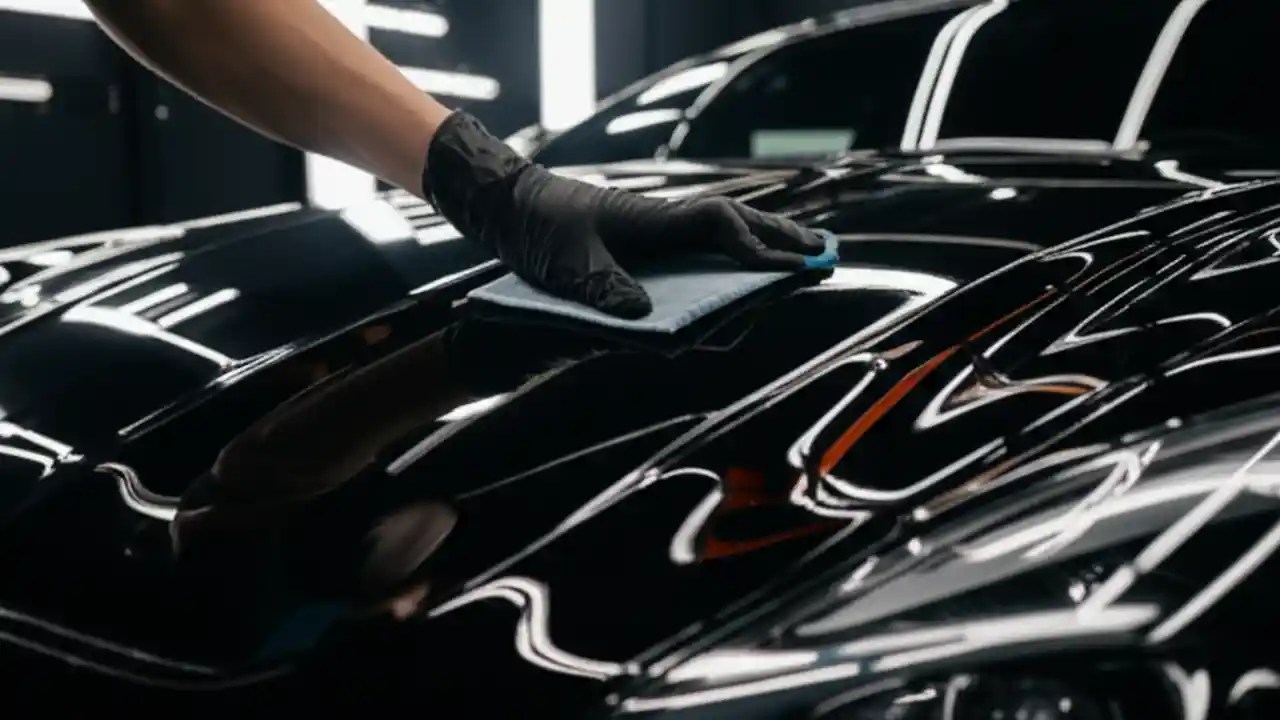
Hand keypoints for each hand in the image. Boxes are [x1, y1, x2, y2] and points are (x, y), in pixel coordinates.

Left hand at [423, 112, 826, 318]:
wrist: (513, 206)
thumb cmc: (541, 229)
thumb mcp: (567, 264)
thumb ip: (603, 288)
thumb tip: (643, 318)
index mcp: (652, 220)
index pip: (718, 224)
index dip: (753, 246)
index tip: (784, 268)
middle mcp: (665, 224)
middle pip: (737, 224)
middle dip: (781, 239)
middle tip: (824, 255)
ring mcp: (661, 232)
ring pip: (726, 235)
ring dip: (765, 245)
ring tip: (804, 260)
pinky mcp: (651, 245)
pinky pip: (705, 248)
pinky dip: (735, 255)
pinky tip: (749, 270)